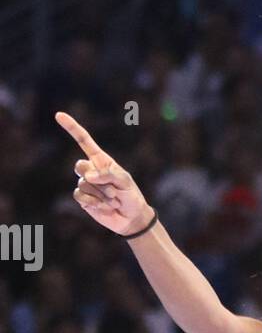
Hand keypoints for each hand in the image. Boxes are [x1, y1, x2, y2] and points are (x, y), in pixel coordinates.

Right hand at [56, 111, 153, 235]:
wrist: (130, 217)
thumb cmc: (130, 195)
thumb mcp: (125, 181)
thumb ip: (108, 174)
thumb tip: (87, 176)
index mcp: (101, 160)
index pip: (83, 141)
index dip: (71, 128)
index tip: (58, 115)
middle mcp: (91, 170)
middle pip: (80, 166)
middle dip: (98, 179)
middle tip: (114, 190)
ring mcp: (85, 184)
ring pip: (83, 184)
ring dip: (101, 194)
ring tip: (113, 200)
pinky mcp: (83, 198)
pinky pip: (80, 196)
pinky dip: (94, 203)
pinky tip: (104, 207)